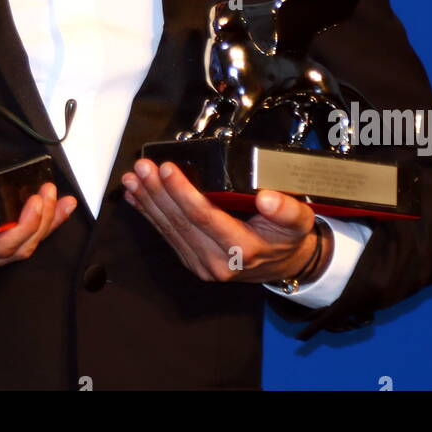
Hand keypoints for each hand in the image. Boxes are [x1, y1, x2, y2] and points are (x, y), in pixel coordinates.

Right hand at [0, 183, 76, 313]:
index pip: (0, 246)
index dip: (24, 224)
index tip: (36, 200)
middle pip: (18, 248)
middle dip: (41, 221)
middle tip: (51, 192)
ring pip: (18, 248)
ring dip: (42, 225)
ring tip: (59, 201)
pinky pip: (7, 245)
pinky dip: (29, 228)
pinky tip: (40, 215)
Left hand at [120, 159, 330, 284]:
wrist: (282, 264)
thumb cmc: (286, 238)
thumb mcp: (298, 222)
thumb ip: (287, 210)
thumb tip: (268, 199)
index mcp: (242, 250)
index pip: (204, 216)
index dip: (182, 192)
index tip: (167, 168)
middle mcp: (217, 262)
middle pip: (180, 222)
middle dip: (157, 192)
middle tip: (142, 167)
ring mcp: (201, 264)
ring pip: (169, 229)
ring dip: (148, 201)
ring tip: (133, 178)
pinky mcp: (192, 260)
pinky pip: (167, 235)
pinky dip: (149, 213)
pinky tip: (135, 196)